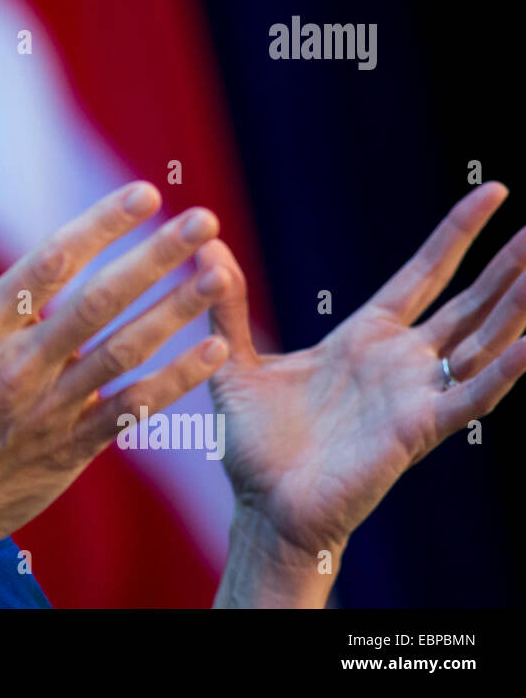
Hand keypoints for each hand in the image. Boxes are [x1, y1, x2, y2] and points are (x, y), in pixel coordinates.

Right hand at [0, 181, 235, 557]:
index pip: (49, 263)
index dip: (101, 225)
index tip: (145, 194)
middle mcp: (17, 365)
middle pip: (99, 299)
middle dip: (157, 256)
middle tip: (204, 219)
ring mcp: (48, 409)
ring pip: (124, 350)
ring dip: (178, 310)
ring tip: (222, 273)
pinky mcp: (71, 448)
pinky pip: (132, 409)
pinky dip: (175, 380)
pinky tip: (213, 350)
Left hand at [203, 182, 525, 564]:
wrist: (264, 508)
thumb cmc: (256, 445)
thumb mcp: (236, 362)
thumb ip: (227, 305)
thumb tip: (206, 244)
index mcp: (365, 338)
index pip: (424, 273)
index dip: (457, 234)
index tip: (492, 192)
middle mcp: (401, 361)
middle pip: (469, 303)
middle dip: (507, 265)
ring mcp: (415, 394)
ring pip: (484, 341)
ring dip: (518, 307)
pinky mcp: (419, 429)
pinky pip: (473, 395)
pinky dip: (507, 369)